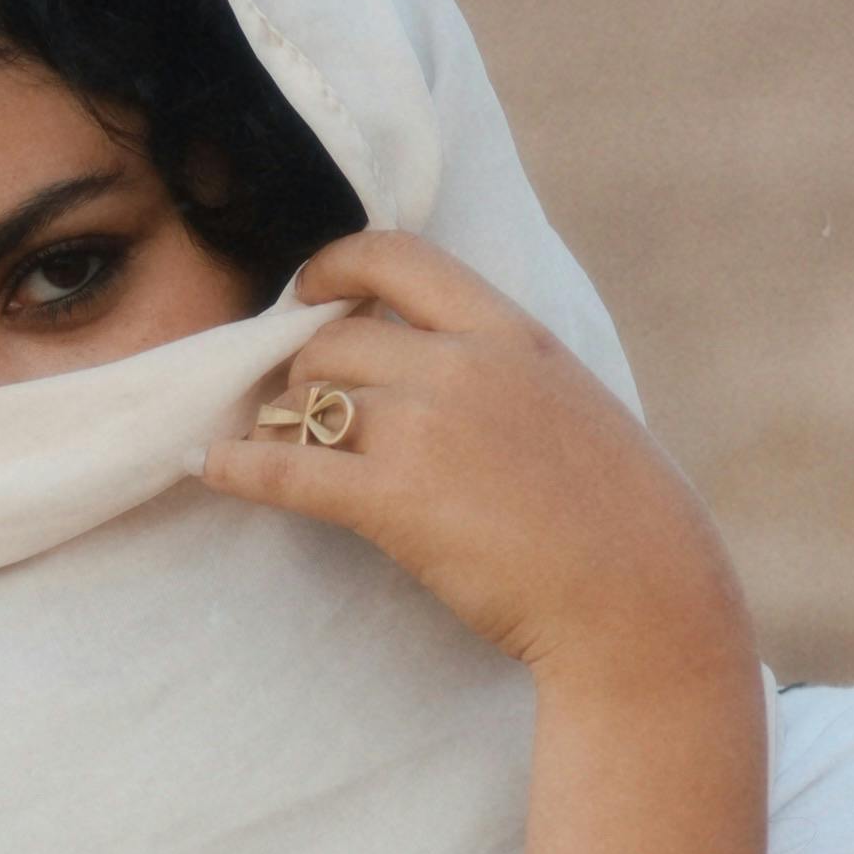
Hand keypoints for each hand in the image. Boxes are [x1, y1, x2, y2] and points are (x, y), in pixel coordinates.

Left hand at [197, 231, 753, 690]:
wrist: (641, 595)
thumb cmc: (620, 518)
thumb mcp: (573, 408)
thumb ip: (506, 377)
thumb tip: (440, 375)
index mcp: (511, 334)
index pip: (401, 258)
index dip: (337, 265)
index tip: (308, 288)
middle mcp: (461, 365)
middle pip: (336, 337)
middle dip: (302, 370)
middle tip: (295, 408)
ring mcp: (425, 429)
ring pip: (309, 398)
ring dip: (279, 420)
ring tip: (266, 442)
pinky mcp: (393, 499)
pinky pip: (286, 467)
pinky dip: (239, 465)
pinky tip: (212, 467)